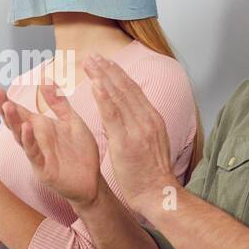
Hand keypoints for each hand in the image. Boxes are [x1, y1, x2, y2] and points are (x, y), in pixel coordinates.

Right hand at [0, 77, 101, 205]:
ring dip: (13, 121)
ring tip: (7, 106)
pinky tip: (26, 128)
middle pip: (15, 121)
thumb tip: (45, 79)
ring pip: (20, 136)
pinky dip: (29, 140)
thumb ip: (58, 102)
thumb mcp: (71, 121)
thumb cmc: (81, 152)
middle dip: (3, 106)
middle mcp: (34, 139)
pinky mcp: (43, 168)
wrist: (92, 180)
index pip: (19, 110)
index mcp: (40, 127)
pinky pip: (34, 153)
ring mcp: (37, 154)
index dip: (5, 99)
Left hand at [86, 53, 176, 215]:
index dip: (118, 74)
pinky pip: (113, 115)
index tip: (106, 62)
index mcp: (152, 118)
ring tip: (90, 62)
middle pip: (125, 87)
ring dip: (103, 76)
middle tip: (93, 55)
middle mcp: (147, 119)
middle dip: (108, 69)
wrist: (158, 193)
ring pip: (119, 96)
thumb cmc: (151, 174)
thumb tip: (129, 115)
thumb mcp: (151, 143)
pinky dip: (105, 97)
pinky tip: (96, 84)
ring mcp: (138, 129)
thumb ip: (141, 126)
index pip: (133, 90)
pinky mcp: (126, 141)